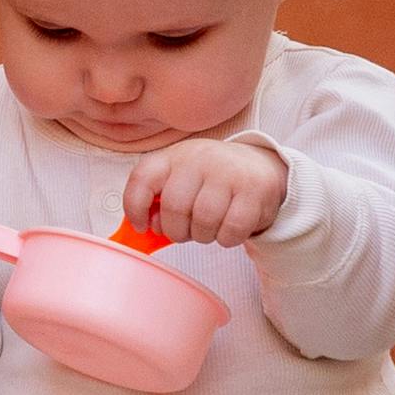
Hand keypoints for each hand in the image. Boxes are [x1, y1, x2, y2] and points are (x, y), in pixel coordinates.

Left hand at [124, 136, 290, 248]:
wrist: (259, 166)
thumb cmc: (211, 180)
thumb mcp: (181, 181)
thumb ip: (159, 201)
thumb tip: (148, 226)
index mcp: (174, 156)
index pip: (142, 179)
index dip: (135, 209)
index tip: (142, 226)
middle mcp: (199, 158)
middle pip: (174, 208)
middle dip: (177, 231)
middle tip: (188, 231)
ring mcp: (228, 171)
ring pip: (203, 222)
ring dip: (204, 236)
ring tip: (211, 227)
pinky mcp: (254, 189)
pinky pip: (231, 230)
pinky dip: (228, 239)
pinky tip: (230, 227)